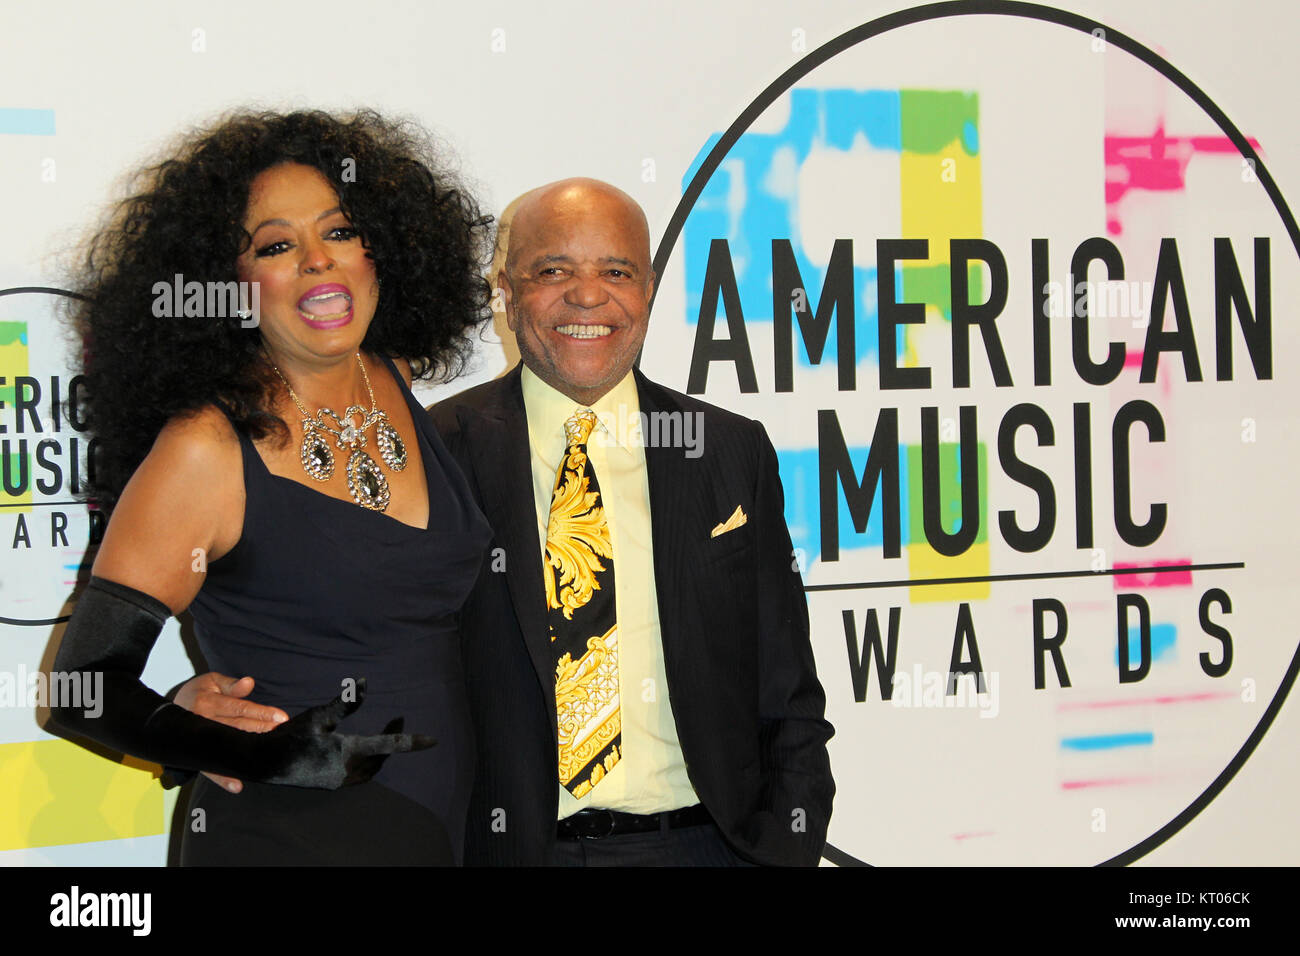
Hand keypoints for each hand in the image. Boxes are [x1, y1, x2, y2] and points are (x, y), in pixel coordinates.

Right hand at [175, 672, 288, 793]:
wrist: (165, 714)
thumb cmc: (197, 694)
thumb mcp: (211, 682)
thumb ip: (231, 685)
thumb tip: (249, 682)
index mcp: (207, 703)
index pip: (240, 709)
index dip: (262, 713)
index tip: (282, 718)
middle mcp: (203, 723)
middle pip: (238, 728)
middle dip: (262, 731)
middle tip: (282, 735)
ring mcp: (200, 742)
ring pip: (229, 747)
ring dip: (249, 751)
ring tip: (268, 755)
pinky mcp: (197, 756)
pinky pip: (210, 769)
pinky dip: (222, 779)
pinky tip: (237, 786)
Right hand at [259, 679, 435, 788]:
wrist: (263, 763)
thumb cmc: (289, 736)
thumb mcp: (318, 716)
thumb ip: (345, 702)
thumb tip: (365, 683)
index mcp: (349, 753)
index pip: (389, 746)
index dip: (411, 741)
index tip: (433, 740)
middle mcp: (348, 772)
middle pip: (382, 758)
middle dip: (393, 741)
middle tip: (398, 721)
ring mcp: (338, 781)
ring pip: (371, 769)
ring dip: (380, 753)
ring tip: (385, 734)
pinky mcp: (330, 784)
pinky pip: (359, 775)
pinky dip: (367, 762)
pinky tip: (362, 751)